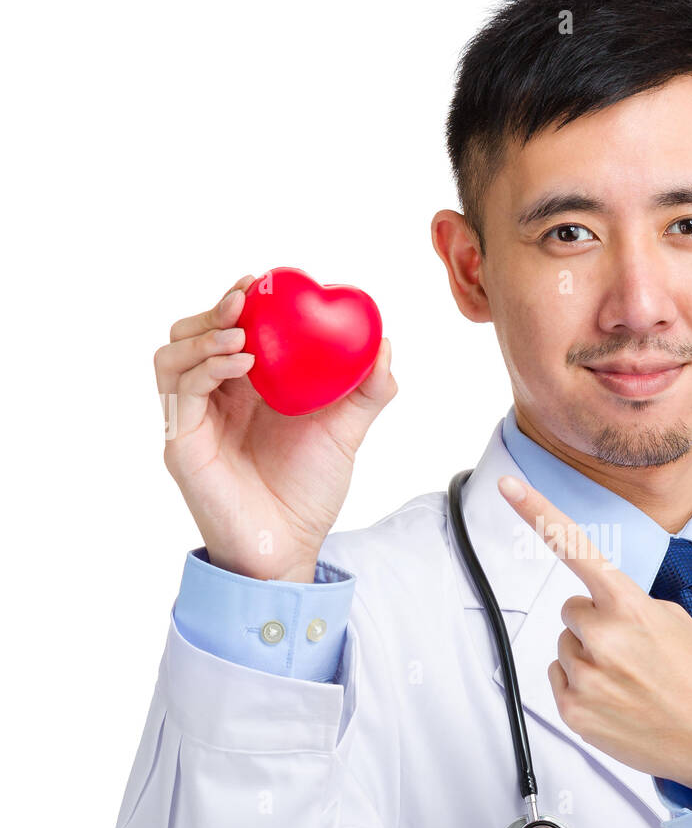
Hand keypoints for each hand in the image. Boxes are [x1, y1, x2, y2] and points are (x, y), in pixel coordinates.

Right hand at [155, 276, 396, 580]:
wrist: (289, 546)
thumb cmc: (309, 492)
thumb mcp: (346, 433)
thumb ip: (366, 390)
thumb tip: (384, 344)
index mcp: (244, 389)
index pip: (227, 330)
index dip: (237, 301)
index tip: (261, 280)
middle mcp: (212, 399)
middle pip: (190, 334)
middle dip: (214, 309)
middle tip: (245, 296)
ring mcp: (192, 420)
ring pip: (172, 356)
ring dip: (202, 334)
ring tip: (240, 332)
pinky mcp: (181, 442)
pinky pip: (180, 391)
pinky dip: (205, 366)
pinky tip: (239, 361)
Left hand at [498, 474, 691, 794]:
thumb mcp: (675, 621)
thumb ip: (630, 604)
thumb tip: (598, 607)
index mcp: (629, 606)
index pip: (576, 547)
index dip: (537, 512)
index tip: (508, 484)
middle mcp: (602, 637)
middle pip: (572, 611)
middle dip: (596, 624)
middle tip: (633, 651)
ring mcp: (586, 675)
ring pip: (566, 646)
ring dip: (591, 657)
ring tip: (630, 679)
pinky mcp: (574, 709)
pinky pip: (559, 678)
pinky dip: (582, 686)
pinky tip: (616, 698)